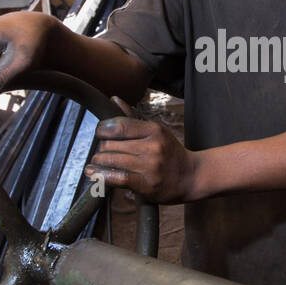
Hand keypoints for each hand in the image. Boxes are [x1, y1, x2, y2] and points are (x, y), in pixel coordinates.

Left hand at [84, 111, 198, 203]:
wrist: (191, 177)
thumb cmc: (170, 153)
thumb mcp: (156, 131)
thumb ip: (132, 117)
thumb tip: (113, 99)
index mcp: (155, 130)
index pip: (120, 125)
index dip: (103, 129)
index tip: (99, 133)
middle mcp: (153, 147)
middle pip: (112, 144)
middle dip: (102, 148)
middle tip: (102, 152)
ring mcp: (150, 166)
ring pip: (112, 160)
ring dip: (99, 162)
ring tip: (96, 163)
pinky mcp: (147, 185)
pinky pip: (118, 178)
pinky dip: (102, 175)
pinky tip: (93, 173)